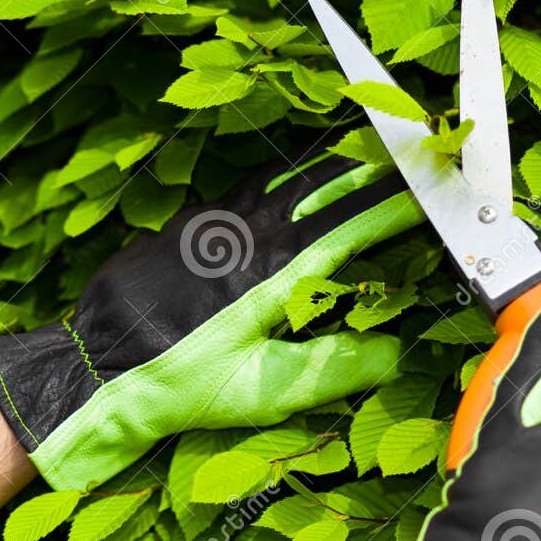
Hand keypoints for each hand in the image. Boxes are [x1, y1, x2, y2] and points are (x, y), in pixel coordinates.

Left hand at [0, 155, 422, 489]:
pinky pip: (255, 188)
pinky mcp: (192, 226)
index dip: (405, 206)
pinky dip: (292, 179)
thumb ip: (329, 370)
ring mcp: (217, 221)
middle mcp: (250, 230)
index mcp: (276, 267)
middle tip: (421, 153)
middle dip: (379, 167)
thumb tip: (394, 353)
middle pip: (329, 181)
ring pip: (291, 176)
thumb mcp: (259, 391)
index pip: (358, 222)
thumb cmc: (176, 382)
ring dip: (336, 165)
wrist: (97, 366)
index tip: (443, 194)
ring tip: (375, 150)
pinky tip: (301, 182)